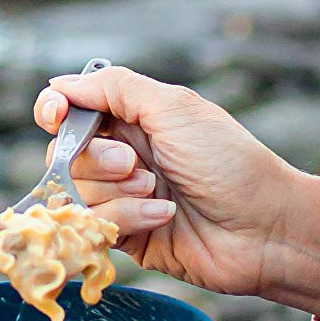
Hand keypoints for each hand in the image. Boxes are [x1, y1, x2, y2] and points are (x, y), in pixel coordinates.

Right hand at [34, 64, 319, 320]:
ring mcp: (124, 197)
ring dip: (117, 191)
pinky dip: (128, 217)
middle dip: (96, 158)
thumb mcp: (174, 108)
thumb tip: (59, 84)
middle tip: (137, 164)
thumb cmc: (229, 161)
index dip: (54, 111)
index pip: (70, 110)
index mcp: (134, 117)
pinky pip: (97, 225)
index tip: (56, 116)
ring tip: (158, 192)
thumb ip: (114, 89)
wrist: (264, 227)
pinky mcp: (128, 236)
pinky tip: (164, 217)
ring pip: (76, 192)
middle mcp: (124, 155)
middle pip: (64, 153)